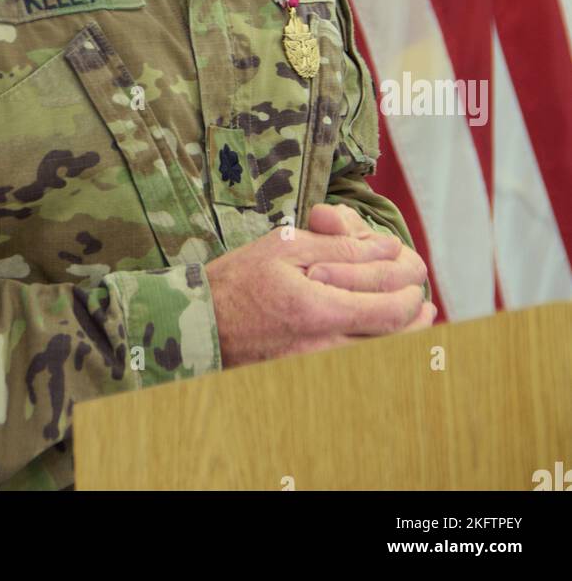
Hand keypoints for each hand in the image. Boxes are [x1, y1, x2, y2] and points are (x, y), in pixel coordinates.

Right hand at [205, 217, 436, 368]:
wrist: (202, 325)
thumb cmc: (240, 279)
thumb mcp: (284, 245)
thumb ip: (339, 246)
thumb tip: (387, 248)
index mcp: (317, 309)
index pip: (388, 307)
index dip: (410, 290)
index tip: (415, 273)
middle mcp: (322, 348)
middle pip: (393, 340)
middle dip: (414, 317)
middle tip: (423, 302)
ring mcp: (317, 370)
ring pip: (380, 360)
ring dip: (404, 340)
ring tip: (416, 320)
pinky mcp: (310, 380)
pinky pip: (358, 372)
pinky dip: (379, 356)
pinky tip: (385, 341)